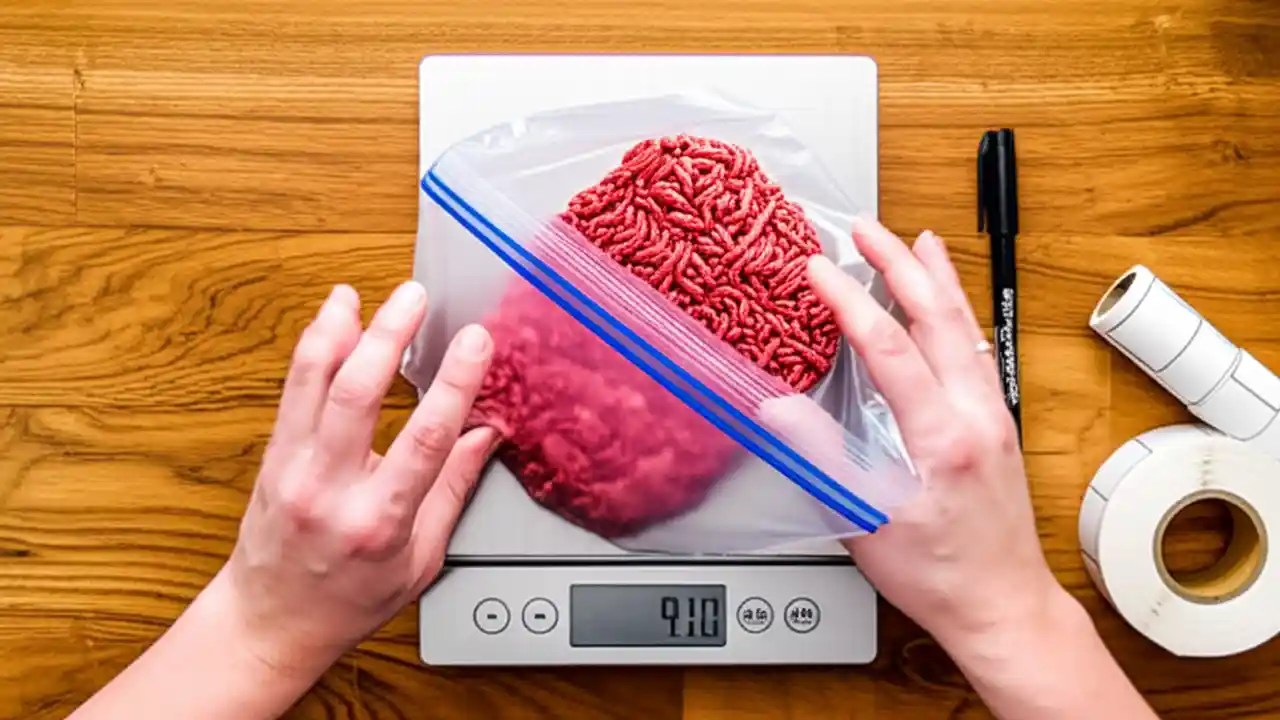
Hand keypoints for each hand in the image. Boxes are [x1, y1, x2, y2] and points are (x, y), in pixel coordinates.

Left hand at [210, 281, 496, 677]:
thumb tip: (486, 432)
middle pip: (357, 395)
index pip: (424, 439)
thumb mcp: (421, 560)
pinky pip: (293, 390)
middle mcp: (330, 490)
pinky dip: (313, 348)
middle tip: (415, 295)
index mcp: (380, 521)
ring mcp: (294, 469)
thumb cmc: (349, 600)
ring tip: (360, 293)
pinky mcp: (273, 457)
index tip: (476, 342)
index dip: (454, 383)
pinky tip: (332, 319)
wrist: (270, 622)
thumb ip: (452, 490)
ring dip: (338, 329)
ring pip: (312, 382)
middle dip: (388, 335)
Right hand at [807, 219, 1061, 651]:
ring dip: (937, 281)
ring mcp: (994, 417)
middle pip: (939, 320)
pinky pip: (977, 351)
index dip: (851, 303)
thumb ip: (821, 458)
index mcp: (944, 438)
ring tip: (919, 242)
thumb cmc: (938, 575)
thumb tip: (777, 410)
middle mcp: (978, 417)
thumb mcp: (863, 521)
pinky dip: (958, 315)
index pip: (891, 349)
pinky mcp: (998, 425)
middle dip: (901, 265)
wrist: (1002, 605)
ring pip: (966, 330)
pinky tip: (950, 307)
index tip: (820, 269)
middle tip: (868, 229)